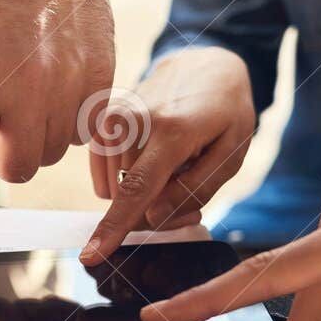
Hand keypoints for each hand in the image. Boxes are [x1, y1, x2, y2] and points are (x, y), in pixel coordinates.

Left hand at [0, 0, 114, 250]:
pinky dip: (72, 121)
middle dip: (9, 157)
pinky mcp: (102, 75)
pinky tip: (61, 84)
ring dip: (41, 137)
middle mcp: (25, 84)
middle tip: (4, 121)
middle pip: (19, 166)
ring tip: (33, 90)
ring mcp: (69, 81)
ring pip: (54, 152)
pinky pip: (87, 131)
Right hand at [80, 46, 255, 262]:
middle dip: (157, 210)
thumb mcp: (230, 153)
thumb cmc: (225, 112)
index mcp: (173, 131)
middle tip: (189, 194)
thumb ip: (194, 188)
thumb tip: (153, 217)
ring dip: (143, 194)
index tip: (90, 254)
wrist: (204, 66)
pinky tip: (150, 164)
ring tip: (174, 170)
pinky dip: (125, 181)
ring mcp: (113, 118)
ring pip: (118, 189)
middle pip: (130, 197)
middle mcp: (134, 122)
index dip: (114, 227)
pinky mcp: (101, 121)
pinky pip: (105, 176)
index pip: (137, 189)